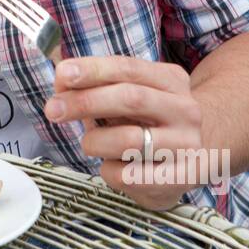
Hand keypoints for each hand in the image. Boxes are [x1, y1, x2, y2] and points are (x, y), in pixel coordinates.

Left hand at [43, 55, 206, 209]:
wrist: (195, 161)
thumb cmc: (151, 123)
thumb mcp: (134, 95)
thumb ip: (101, 86)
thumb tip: (62, 81)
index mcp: (172, 81)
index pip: (129, 69)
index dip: (93, 70)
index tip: (62, 74)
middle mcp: (185, 110)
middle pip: (131, 99)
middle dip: (85, 102)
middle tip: (53, 109)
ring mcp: (186, 145)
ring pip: (127, 140)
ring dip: (94, 141)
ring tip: (91, 144)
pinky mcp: (180, 179)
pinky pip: (127, 175)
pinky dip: (108, 170)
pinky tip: (114, 165)